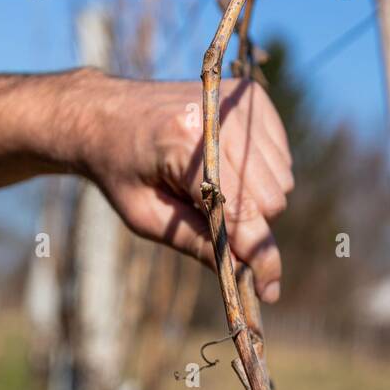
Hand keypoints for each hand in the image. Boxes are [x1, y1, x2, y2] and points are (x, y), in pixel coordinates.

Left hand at [78, 74, 293, 302]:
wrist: (106, 112)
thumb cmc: (122, 170)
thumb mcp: (147, 217)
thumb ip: (198, 244)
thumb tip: (244, 278)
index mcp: (185, 146)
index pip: (242, 214)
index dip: (259, 258)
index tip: (270, 291)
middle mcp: (221, 117)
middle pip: (271, 202)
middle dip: (250, 225)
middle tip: (211, 218)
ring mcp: (240, 102)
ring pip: (282, 183)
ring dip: (257, 200)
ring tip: (213, 187)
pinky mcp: (253, 97)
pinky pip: (282, 160)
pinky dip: (261, 174)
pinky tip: (227, 167)